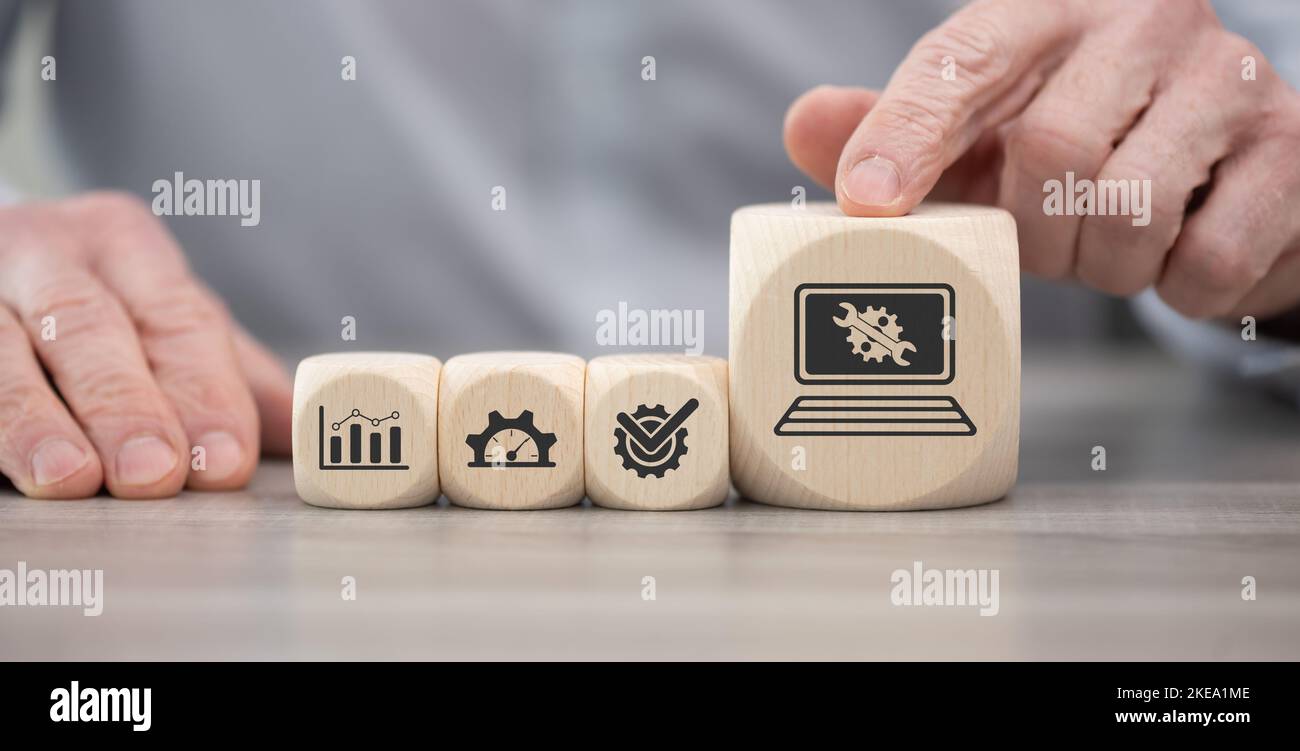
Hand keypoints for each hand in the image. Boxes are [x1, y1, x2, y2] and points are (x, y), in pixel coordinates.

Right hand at [0, 192, 291, 498]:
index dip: (205, 392)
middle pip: (90, 327)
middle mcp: (45, 251)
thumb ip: (232, 377)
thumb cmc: (100, 308)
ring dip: (36, 420)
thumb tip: (309, 428)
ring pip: (2, 350)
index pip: (178, 318)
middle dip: (125, 406)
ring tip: (70, 478)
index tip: (224, 460)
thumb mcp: (166, 323)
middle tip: (153, 475)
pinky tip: (3, 467)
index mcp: (125, 243)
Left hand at [784, 0, 1299, 319]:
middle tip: (1044, 238)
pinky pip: (1208, 260)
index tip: (868, 204)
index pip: (967, 58)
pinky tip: (1175, 256)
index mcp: (1053, 9)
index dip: (909, 131)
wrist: (1225, 168)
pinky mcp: (1293, 154)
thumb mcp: (980, 134)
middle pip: (1050, 151)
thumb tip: (805, 125)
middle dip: (1033, 231)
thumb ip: (894, 129)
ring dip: (1101, 267)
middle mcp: (1149, 24)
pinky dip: (1177, 289)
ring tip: (1108, 246)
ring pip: (1129, 212)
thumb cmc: (1081, 146)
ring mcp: (1234, 82)